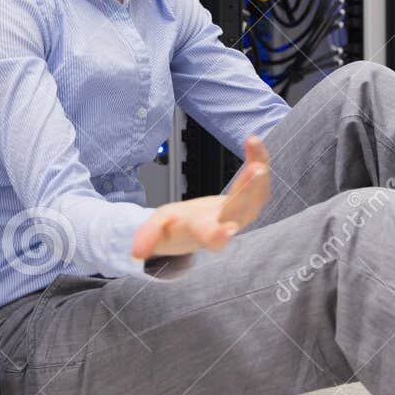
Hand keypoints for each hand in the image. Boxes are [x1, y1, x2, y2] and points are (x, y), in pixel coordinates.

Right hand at [131, 136, 271, 260]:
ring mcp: (241, 210)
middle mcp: (225, 222)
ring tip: (254, 144)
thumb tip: (135, 252)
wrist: (196, 227)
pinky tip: (253, 141)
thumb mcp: (156, 230)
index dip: (218, 236)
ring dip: (259, 167)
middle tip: (257, 170)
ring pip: (256, 193)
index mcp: (202, 232)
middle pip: (241, 208)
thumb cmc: (177, 227)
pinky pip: (258, 178)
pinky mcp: (249, 197)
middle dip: (249, 189)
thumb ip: (148, 238)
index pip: (211, 238)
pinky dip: (258, 158)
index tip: (225, 232)